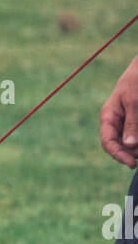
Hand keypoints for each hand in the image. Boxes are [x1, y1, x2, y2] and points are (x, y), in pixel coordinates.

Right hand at [100, 54, 137, 168]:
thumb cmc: (136, 81)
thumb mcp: (133, 101)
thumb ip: (132, 124)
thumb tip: (129, 146)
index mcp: (108, 117)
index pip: (108, 142)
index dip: (118, 155)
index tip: (132, 163)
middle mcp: (116, 122)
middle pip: (119, 146)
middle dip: (131, 152)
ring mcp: (126, 122)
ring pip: (130, 143)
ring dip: (137, 147)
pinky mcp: (135, 121)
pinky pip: (135, 136)